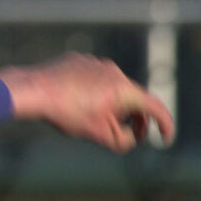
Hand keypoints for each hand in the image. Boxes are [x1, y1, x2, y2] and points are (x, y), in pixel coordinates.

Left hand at [0, 53, 174, 151]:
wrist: (34, 90)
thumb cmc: (67, 113)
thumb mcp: (99, 135)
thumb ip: (123, 140)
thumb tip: (131, 135)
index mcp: (124, 89)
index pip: (154, 106)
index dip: (165, 124)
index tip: (166, 138)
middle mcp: (114, 72)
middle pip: (133, 96)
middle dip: (137, 118)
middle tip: (134, 134)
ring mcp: (95, 63)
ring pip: (112, 87)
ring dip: (113, 105)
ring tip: (100, 120)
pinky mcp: (78, 60)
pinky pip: (92, 79)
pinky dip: (93, 93)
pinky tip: (76, 104)